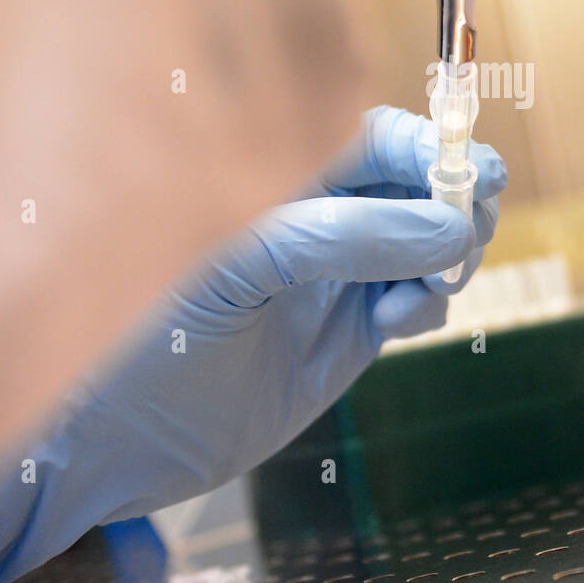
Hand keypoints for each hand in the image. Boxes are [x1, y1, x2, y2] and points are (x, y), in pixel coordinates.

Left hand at [0, 106, 505, 582]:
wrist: (114, 445)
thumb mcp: (235, 268)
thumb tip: (444, 225)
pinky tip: (400, 321)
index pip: (370, 136)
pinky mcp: (348, 332)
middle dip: (452, 199)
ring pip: (425, 243)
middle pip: (412, 184)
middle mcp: (311, 219)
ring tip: (429, 287)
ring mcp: (334, 275)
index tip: (468, 172)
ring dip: (447, 255)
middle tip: (468, 231)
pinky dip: (428, 303)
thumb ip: (339, 238)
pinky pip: (415, 300)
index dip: (426, 146)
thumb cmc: (144, 338)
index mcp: (274, 178)